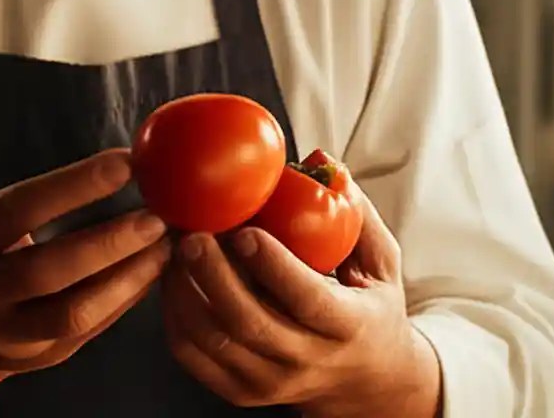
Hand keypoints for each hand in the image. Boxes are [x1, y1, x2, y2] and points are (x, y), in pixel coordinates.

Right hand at [0, 149, 171, 416]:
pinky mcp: (39, 357)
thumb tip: (121, 164)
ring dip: (127, 278)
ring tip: (164, 246)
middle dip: (109, 242)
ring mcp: (7, 333)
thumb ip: (34, 200)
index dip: (74, 186)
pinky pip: (92, 328)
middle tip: (155, 217)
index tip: (125, 163)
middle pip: (48, 270)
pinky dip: (127, 298)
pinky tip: (152, 270)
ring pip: (74, 313)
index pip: (19, 209)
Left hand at [162, 183, 440, 417]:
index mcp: (348, 326)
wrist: (365, 381)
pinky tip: (171, 279)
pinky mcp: (241, 392)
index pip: (308, 300)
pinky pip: (193, 355)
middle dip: (214, 274)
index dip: (274, 265)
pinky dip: (174, 316)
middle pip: (249, 322)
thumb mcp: (381, 264)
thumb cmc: (370, 307)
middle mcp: (308, 361)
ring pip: (214, 340)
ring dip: (185, 292)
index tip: (244, 231)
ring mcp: (271, 383)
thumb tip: (325, 162)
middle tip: (192, 234)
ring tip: (174, 249)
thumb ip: (357, 215)